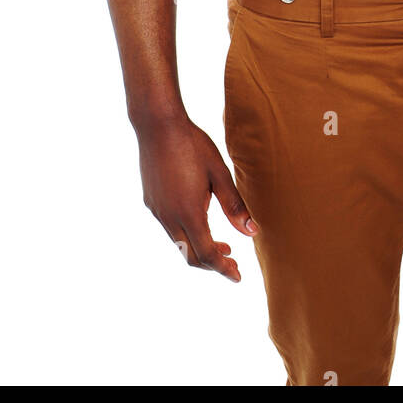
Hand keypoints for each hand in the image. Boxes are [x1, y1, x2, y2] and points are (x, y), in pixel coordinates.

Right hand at [136, 115, 256, 280]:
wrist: (158, 125)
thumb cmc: (193, 145)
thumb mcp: (220, 173)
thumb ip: (235, 205)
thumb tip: (252, 233)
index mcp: (189, 212)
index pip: (208, 254)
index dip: (224, 269)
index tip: (238, 276)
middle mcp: (169, 217)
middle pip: (191, 256)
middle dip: (213, 264)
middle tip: (234, 263)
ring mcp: (157, 211)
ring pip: (179, 244)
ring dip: (200, 249)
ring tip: (223, 245)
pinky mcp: (151, 203)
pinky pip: (170, 229)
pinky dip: (187, 235)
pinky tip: (200, 221)